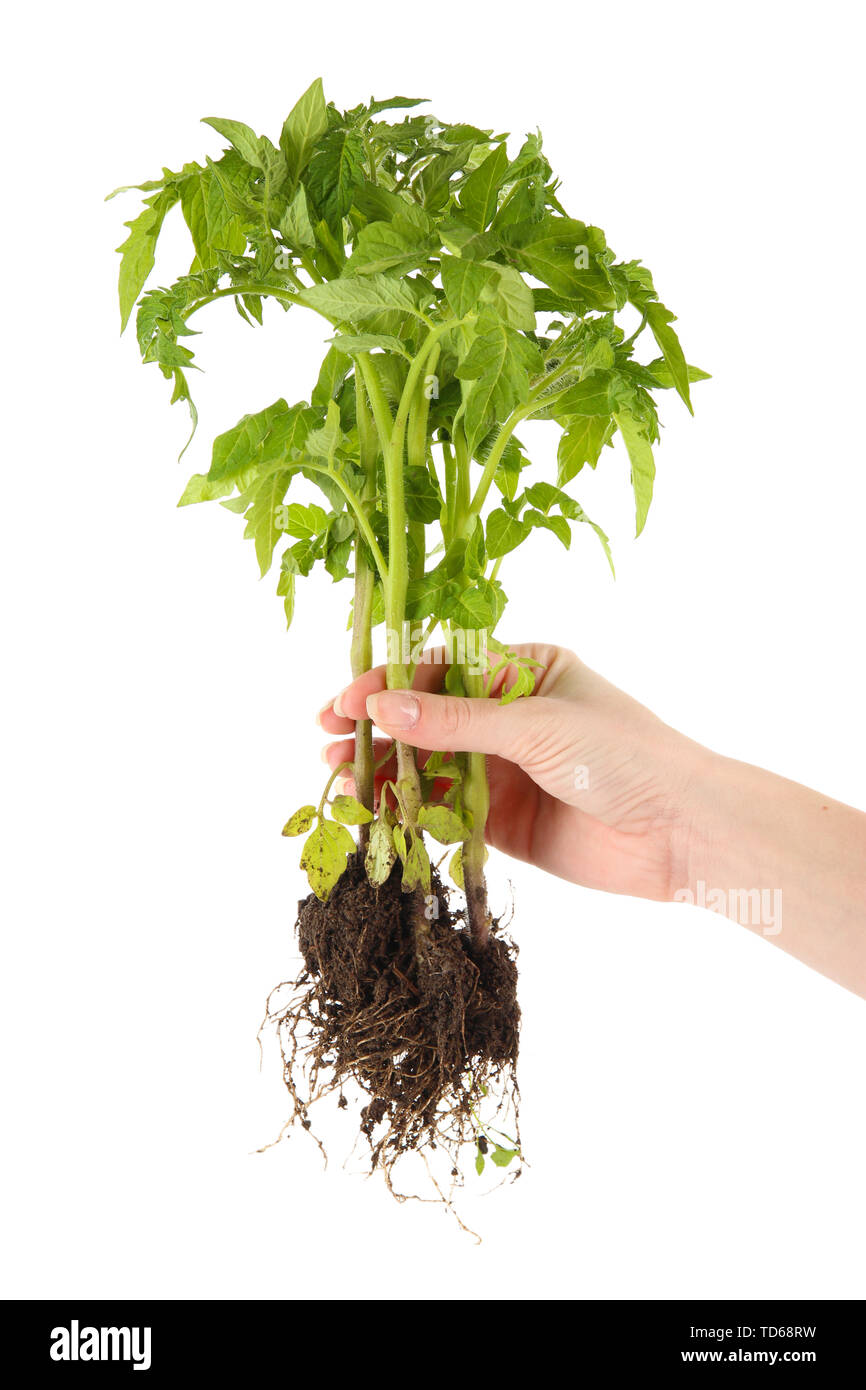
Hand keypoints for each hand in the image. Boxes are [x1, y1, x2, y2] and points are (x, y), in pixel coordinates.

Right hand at [318, 644, 703, 900]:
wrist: (680, 832)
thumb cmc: (622, 754)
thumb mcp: (534, 726)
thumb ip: (454, 724)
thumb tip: (380, 710)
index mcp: (525, 670)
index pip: (441, 668)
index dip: (390, 684)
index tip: (345, 702)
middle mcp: (511, 716)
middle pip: (428, 718)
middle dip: (378, 728)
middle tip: (326, 737)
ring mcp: (506, 770)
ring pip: (430, 767)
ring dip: (386, 771)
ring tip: (339, 778)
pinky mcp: (505, 823)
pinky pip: (446, 814)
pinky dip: (411, 813)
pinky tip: (376, 812)